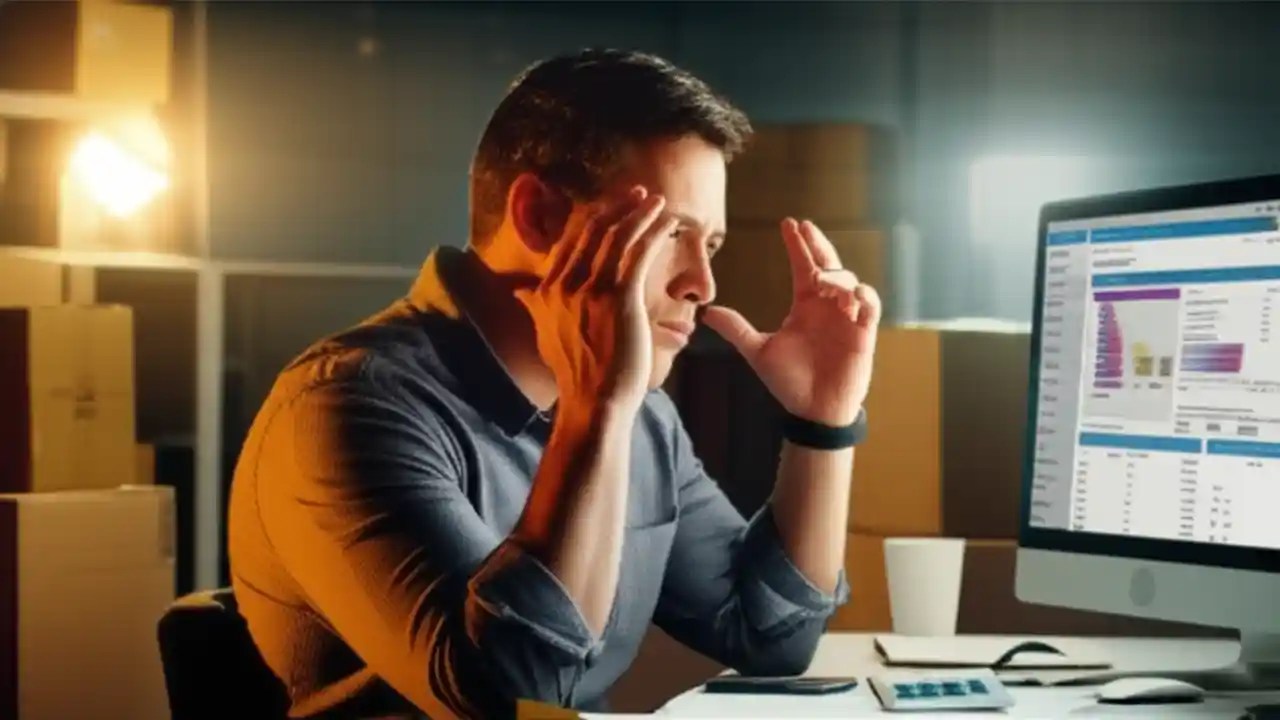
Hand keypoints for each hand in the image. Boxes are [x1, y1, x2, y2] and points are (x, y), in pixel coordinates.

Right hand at [516, 187, 678, 412]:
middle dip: (618, 207)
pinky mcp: (619, 297)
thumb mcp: (546, 335)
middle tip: (639, 193)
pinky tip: (668, 222)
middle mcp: (565, 284)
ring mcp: (591, 290)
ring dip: (640, 213)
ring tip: (658, 202)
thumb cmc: (578, 376)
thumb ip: (537, 308)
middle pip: (593, 231)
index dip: (593, 218)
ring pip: (618, 236)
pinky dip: (655, 231)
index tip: (613, 206)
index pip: (571, 241)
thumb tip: (522, 291)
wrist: (593, 402)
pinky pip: (639, 252)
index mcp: (548, 291)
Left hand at [702, 218, 880, 425]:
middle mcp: (826, 306)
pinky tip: (852, 294)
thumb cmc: (789, 382)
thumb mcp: (758, 351)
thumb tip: (706, 313)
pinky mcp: (863, 333)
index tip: (790, 223)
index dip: (798, 245)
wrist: (812, 410)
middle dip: (819, 244)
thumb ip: (737, 329)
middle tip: (806, 228)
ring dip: (836, 275)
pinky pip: (870, 305)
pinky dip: (864, 295)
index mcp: (804, 305)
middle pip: (828, 264)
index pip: (804, 266)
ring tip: (821, 280)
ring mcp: (847, 318)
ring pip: (849, 281)